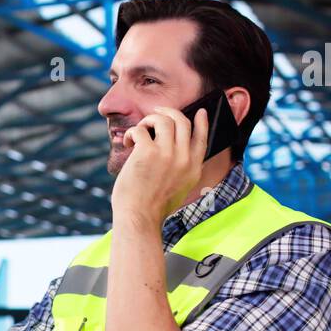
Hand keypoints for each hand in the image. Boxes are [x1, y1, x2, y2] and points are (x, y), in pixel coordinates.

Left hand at [110, 106, 208, 226]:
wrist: (140, 218)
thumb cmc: (153, 206)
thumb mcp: (180, 187)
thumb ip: (183, 169)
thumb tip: (176, 148)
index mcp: (194, 168)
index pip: (203, 137)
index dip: (202, 122)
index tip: (200, 112)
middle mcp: (184, 158)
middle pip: (182, 121)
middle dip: (167, 112)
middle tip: (155, 111)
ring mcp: (166, 154)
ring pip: (163, 119)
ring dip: (148, 120)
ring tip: (139, 131)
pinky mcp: (147, 152)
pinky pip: (140, 130)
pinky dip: (131, 133)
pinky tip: (127, 143)